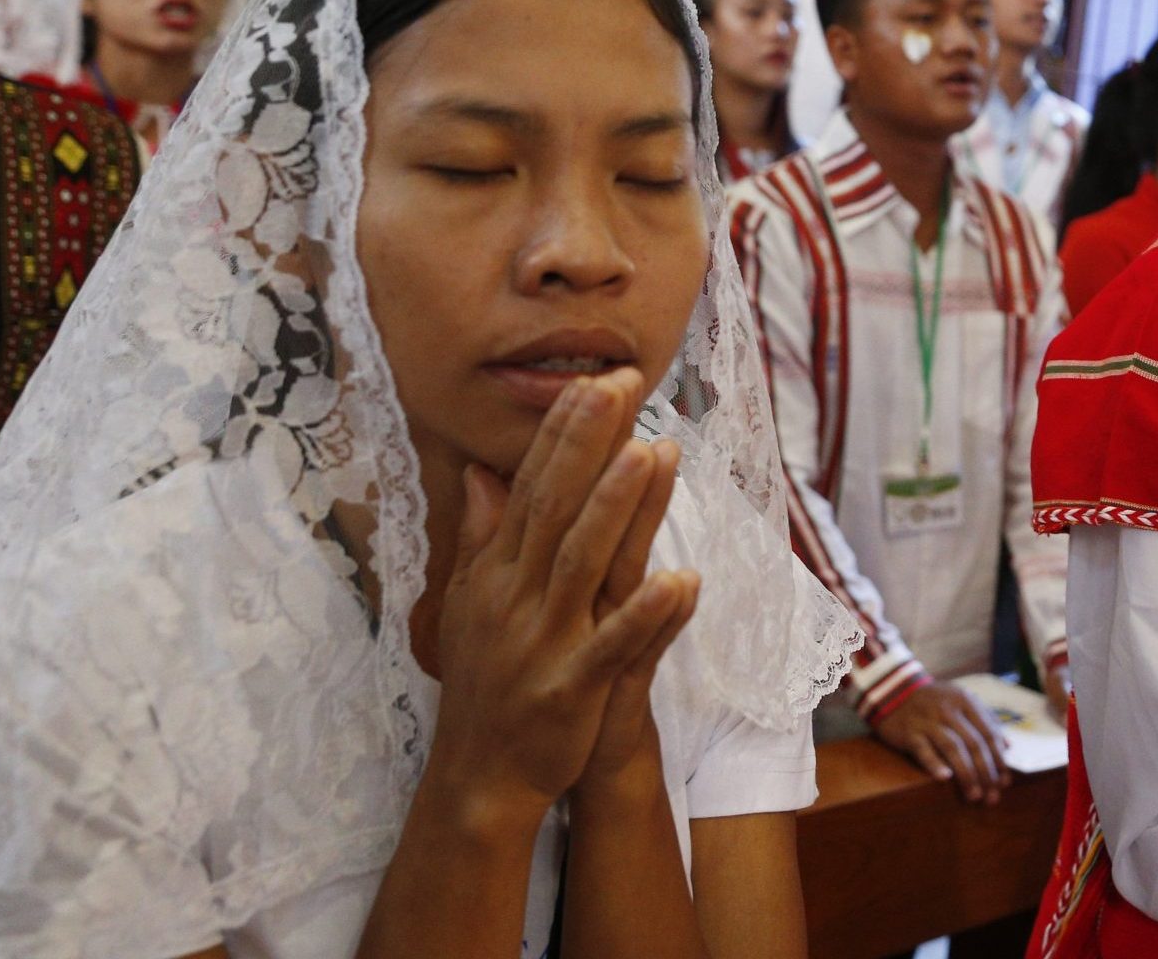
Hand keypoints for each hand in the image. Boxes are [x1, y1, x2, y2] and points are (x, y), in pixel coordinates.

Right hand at [425, 370, 701, 823]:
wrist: (481, 777)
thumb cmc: (489, 681)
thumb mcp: (473, 603)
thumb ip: (483, 537)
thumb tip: (479, 474)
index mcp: (497, 573)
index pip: (533, 488)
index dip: (563, 434)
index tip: (594, 380)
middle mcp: (516, 597)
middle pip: (557, 508)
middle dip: (589, 444)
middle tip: (622, 384)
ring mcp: (543, 641)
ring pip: (586, 563)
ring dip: (621, 508)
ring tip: (655, 453)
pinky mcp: (572, 687)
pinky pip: (615, 646)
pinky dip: (647, 615)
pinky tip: (684, 582)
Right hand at [874, 684, 1009, 804]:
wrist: (893, 691)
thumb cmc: (934, 701)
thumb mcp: (961, 702)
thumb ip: (986, 720)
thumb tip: (1008, 747)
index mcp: (966, 702)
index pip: (989, 733)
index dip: (998, 759)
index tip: (1005, 782)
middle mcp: (949, 710)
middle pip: (974, 744)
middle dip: (986, 772)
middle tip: (992, 796)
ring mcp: (928, 721)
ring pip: (952, 748)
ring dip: (966, 774)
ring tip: (974, 795)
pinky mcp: (909, 732)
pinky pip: (923, 749)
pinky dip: (934, 763)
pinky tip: (944, 778)